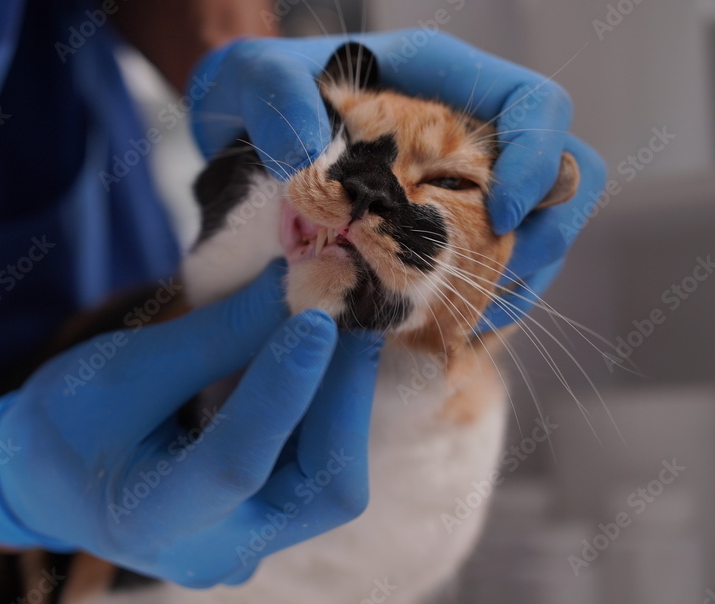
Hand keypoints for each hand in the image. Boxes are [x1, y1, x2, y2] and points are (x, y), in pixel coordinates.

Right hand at [0, 263, 381, 586]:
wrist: (43, 480)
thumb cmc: (66, 421)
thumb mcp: (123, 369)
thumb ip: (215, 336)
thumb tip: (299, 283)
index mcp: (151, 522)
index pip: (236, 464)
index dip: (284, 389)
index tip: (319, 317)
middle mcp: (214, 554)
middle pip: (319, 491)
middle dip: (343, 400)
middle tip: (351, 318)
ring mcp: (245, 550)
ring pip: (330, 483)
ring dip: (342, 403)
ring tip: (341, 330)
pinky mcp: (262, 530)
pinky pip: (315, 475)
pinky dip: (326, 415)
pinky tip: (321, 365)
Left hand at [189, 31, 605, 328]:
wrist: (241, 125)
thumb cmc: (257, 89)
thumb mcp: (256, 78)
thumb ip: (280, 100)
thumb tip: (310, 156)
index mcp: (442, 80)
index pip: (536, 105)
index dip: (539, 159)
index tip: (502, 214)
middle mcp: (464, 133)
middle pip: (561, 177)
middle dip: (546, 234)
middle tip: (499, 277)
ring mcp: (456, 187)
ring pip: (532, 232)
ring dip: (517, 279)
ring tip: (467, 315)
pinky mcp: (435, 233)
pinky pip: (488, 270)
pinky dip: (481, 302)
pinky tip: (444, 324)